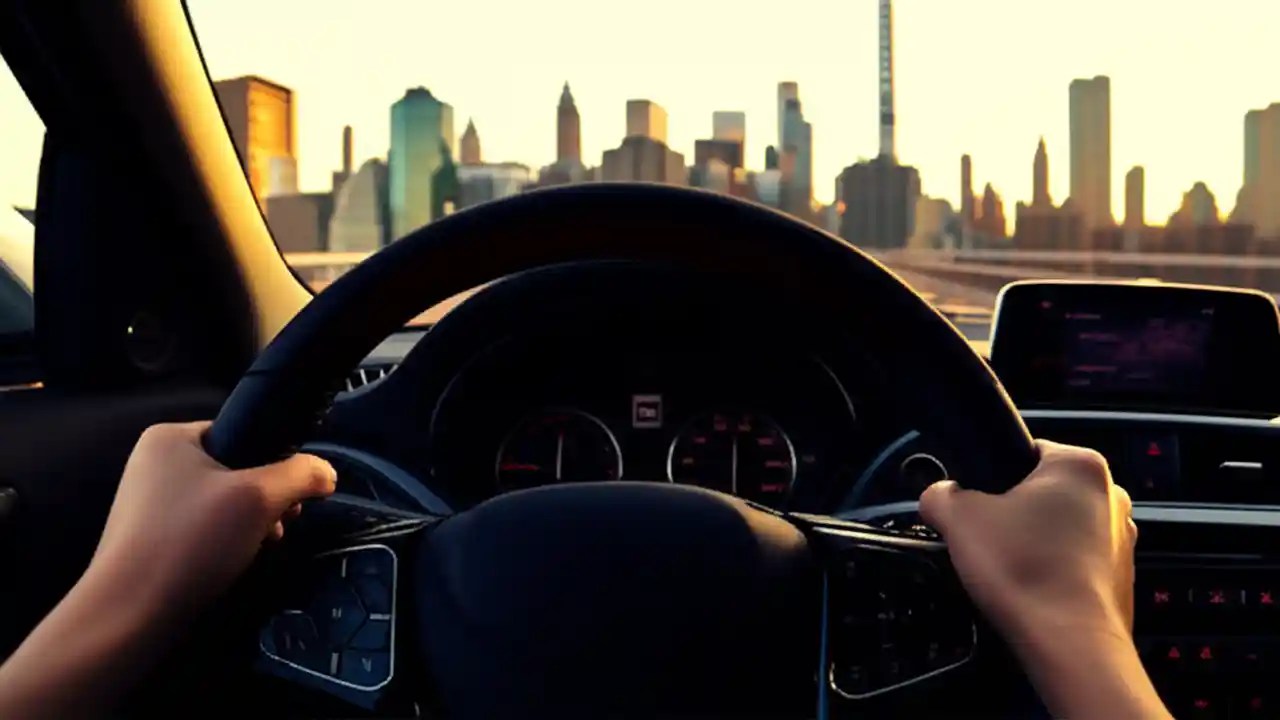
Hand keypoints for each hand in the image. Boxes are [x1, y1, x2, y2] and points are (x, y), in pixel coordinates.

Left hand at [0, 422, 336, 719]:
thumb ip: (301, 475)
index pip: (242, 431)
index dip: (275, 460)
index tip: (291, 495)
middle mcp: (153, 462)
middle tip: (281, 523)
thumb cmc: (192, 540)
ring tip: (262, 546)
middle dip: (267, 497)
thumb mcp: (259, 497)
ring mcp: (147, 502)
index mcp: (169, 436)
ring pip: (223, 501)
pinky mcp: (148, 538)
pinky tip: (235, 561)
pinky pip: (202, 526)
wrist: (129, 615)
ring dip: (252, 522)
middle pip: (236, 468)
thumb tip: (328, 473)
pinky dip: (225, 540)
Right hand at [919, 440, 1161, 718]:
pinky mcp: (1122, 577)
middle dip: (1013, 512)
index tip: (977, 505)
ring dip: (1034, 543)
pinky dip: (1052, 571)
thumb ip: (939, 493)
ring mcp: (1123, 539)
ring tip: (1009, 568)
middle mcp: (1112, 495)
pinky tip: (1031, 588)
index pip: (1025, 449)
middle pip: (1043, 491)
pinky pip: (1075, 562)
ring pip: (1060, 528)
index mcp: (1081, 464)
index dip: (992, 477)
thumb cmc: (1025, 572)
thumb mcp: (958, 518)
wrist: (1069, 645)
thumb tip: (937, 495)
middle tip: (987, 538)